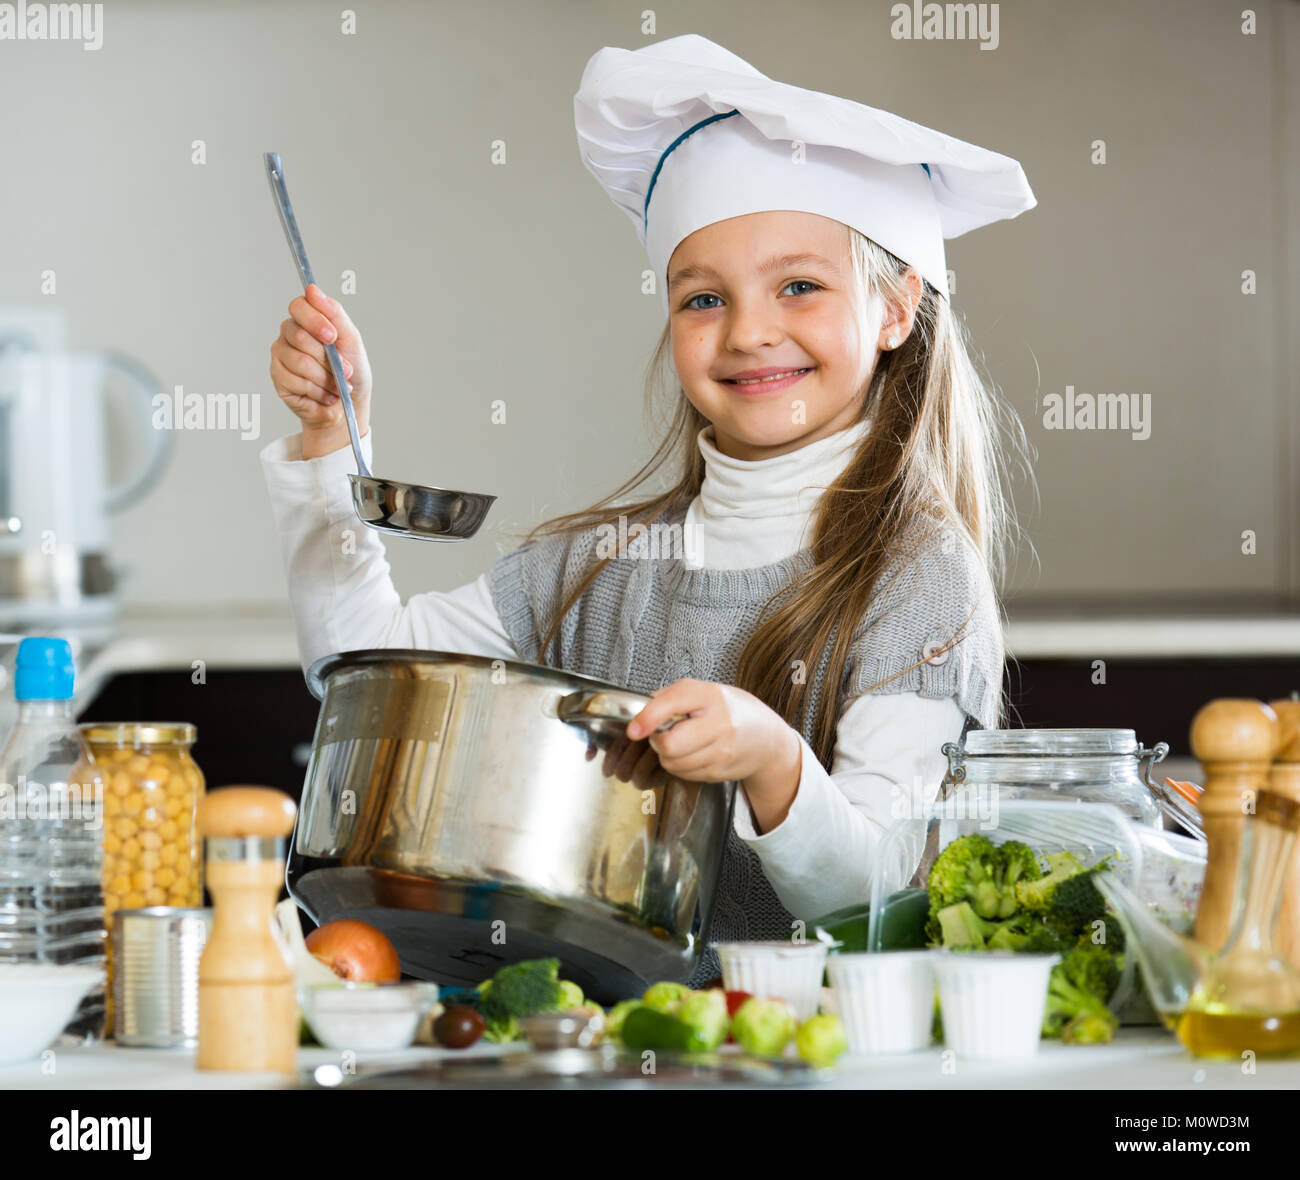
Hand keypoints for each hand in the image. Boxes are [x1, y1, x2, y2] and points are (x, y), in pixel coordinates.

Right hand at [269, 284, 372, 450]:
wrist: (349, 404)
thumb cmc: (351, 370)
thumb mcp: (351, 340)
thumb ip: (334, 313)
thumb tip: (312, 289)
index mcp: (306, 319)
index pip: (298, 306)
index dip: (315, 320)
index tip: (332, 336)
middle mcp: (289, 334)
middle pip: (300, 337)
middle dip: (328, 359)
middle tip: (345, 370)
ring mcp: (281, 355)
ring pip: (300, 362)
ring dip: (326, 378)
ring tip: (336, 385)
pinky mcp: (278, 377)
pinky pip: (295, 381)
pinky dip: (318, 391)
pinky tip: (324, 394)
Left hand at [626, 679, 802, 826]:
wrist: (768, 739)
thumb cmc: (732, 711)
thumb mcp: (706, 692)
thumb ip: (673, 697)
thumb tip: (642, 710)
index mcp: (710, 696)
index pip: (672, 704)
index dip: (647, 718)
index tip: (634, 729)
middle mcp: (719, 723)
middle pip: (669, 744)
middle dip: (657, 741)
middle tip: (663, 733)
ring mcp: (721, 751)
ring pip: (673, 763)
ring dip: (667, 756)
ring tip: (681, 742)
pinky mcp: (720, 772)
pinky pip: (684, 774)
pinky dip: (680, 766)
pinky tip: (692, 754)